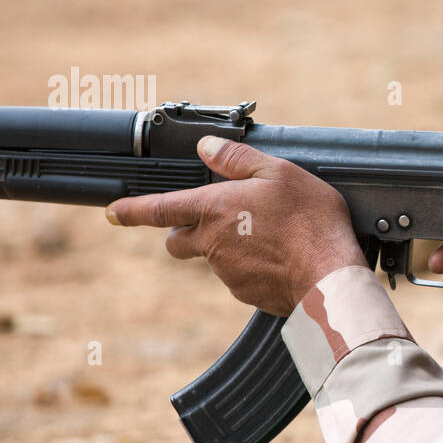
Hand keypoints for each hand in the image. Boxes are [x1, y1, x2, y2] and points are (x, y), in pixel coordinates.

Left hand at [106, 136, 365, 315]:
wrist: (329, 279)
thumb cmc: (310, 222)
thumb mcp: (280, 173)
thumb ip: (238, 159)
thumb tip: (206, 147)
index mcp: (214, 208)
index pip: (160, 208)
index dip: (132, 210)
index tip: (113, 213)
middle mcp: (212, 243)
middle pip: (178, 241)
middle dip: (184, 232)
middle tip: (215, 222)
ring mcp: (227, 273)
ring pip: (213, 258)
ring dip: (229, 248)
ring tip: (271, 237)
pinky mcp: (245, 294)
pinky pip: (239, 278)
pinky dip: (252, 268)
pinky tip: (280, 259)